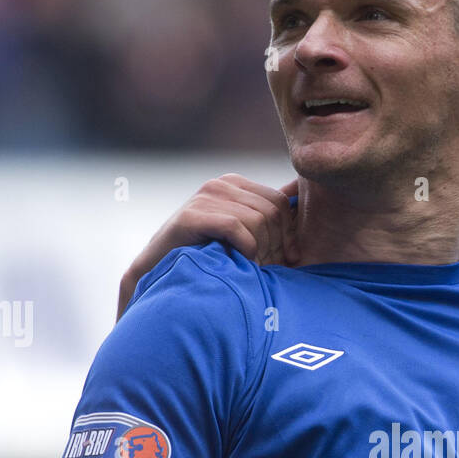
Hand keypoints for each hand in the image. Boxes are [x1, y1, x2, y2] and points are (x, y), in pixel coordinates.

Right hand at [117, 174, 298, 318]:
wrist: (158, 273)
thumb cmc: (206, 257)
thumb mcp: (243, 234)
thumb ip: (269, 217)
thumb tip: (300, 194)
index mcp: (235, 184)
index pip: (279, 201)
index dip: (288, 234)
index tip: (286, 260)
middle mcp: (220, 184)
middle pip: (272, 211)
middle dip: (276, 245)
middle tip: (268, 269)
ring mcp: (204, 197)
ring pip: (257, 220)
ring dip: (260, 251)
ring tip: (252, 270)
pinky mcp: (191, 216)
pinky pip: (236, 227)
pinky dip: (246, 250)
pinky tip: (240, 263)